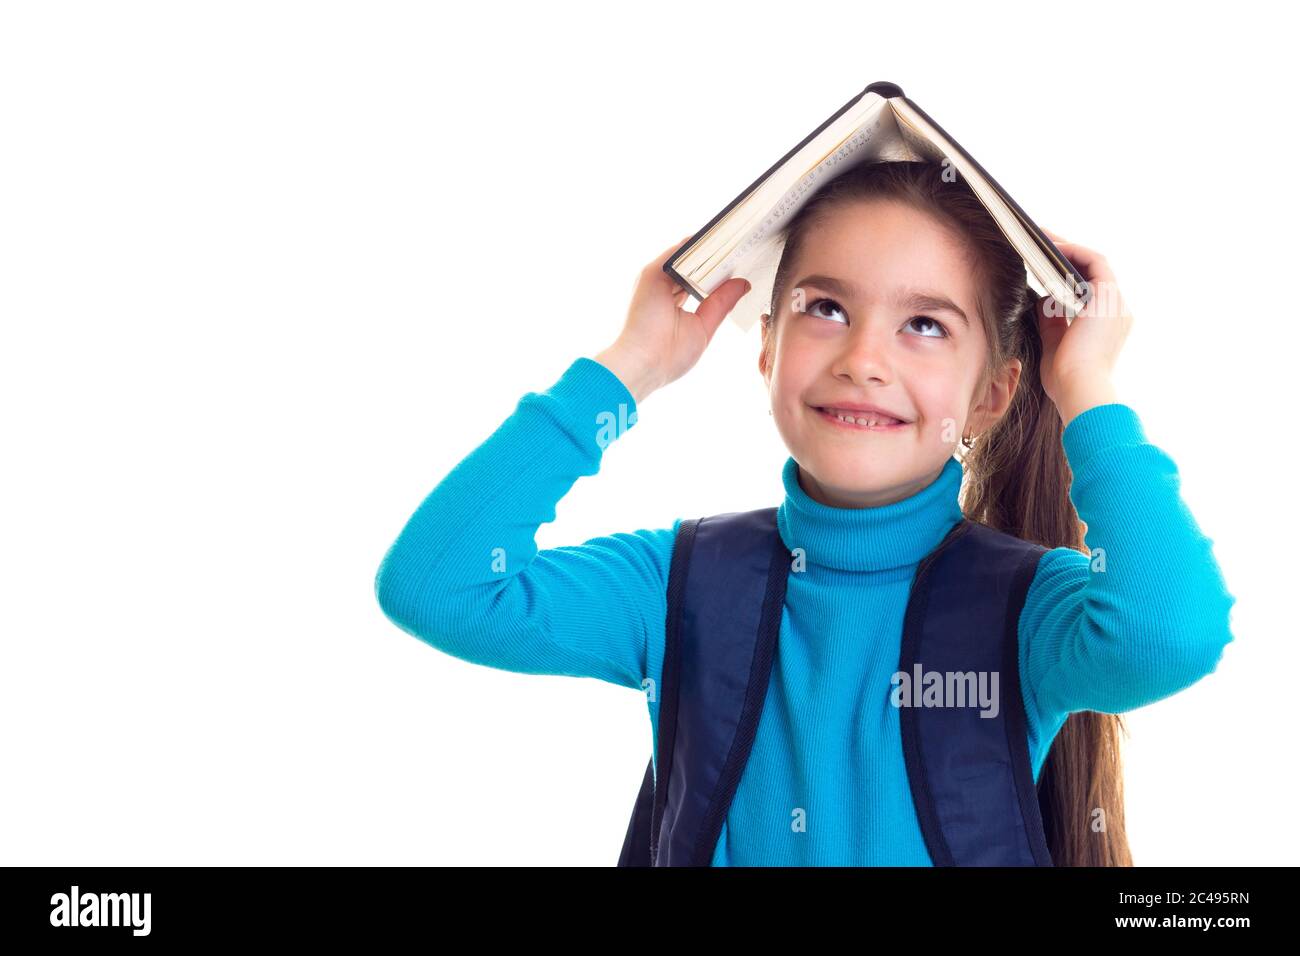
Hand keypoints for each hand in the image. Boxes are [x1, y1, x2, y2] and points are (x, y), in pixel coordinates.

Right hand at [595, 235, 750, 401]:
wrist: (645, 363)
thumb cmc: (669, 355)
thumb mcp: (704, 326)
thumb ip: (722, 303)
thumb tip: (743, 284)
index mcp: (673, 303)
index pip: (698, 280)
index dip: (718, 272)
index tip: (740, 262)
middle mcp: (663, 288)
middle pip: (692, 266)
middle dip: (715, 257)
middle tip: (744, 245)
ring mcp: (656, 280)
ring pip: (685, 256)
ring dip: (708, 247)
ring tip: (736, 236)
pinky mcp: (652, 273)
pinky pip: (678, 252)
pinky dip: (696, 245)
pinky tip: (717, 238)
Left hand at [1036, 228, 1133, 419]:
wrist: (1079, 389)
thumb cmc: (1065, 379)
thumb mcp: (1054, 344)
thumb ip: (1050, 321)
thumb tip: (1041, 299)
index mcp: (1105, 326)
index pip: (1088, 291)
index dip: (1068, 274)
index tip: (1045, 263)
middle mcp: (1116, 312)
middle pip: (1092, 272)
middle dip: (1067, 255)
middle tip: (1041, 241)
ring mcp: (1116, 304)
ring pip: (1095, 263)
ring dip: (1069, 249)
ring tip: (1043, 238)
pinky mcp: (1110, 297)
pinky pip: (1095, 262)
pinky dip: (1074, 252)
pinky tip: (1053, 247)